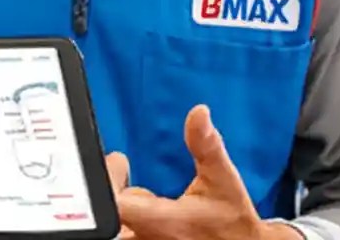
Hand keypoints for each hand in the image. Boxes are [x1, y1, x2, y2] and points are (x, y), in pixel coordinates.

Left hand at [113, 106, 299, 239]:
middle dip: (113, 188)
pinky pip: (120, 233)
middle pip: (109, 213)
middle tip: (123, 170)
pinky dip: (125, 219)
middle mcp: (147, 239)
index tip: (119, 161)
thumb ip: (207, 145)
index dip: (109, 179)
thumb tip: (199, 113)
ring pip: (113, 224)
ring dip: (120, 205)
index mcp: (164, 223)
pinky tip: (143, 210)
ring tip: (142, 196)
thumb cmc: (231, 218)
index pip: (115, 203)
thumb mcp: (222, 178)